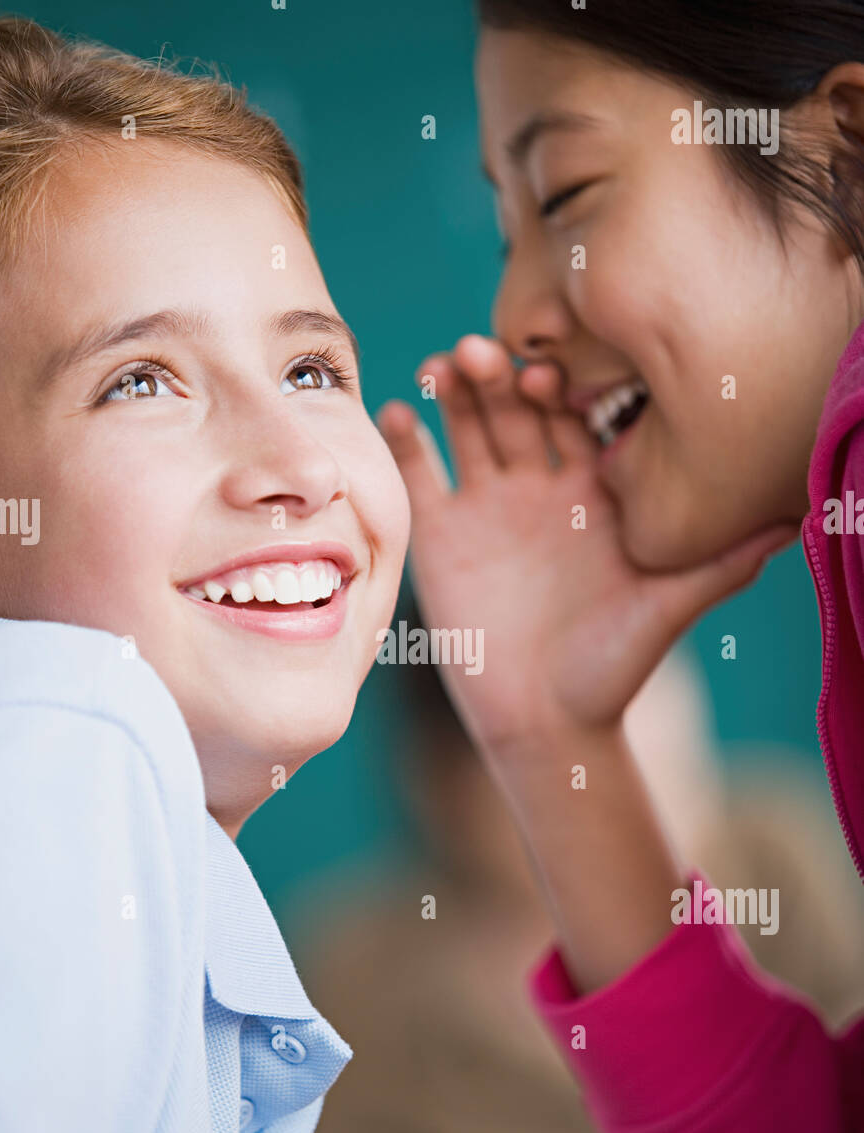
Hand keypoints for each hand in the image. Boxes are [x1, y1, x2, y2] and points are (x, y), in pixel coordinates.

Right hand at [378, 335, 794, 746]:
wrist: (545, 724)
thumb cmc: (613, 669)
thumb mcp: (668, 609)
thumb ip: (721, 563)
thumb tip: (792, 521)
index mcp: (590, 491)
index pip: (571, 417)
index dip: (557, 390)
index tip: (547, 373)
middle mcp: (537, 486)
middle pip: (513, 410)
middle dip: (497, 377)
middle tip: (481, 349)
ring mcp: (485, 505)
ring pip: (464, 428)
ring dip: (452, 392)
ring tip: (439, 366)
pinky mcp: (438, 535)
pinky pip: (419, 476)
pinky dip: (405, 442)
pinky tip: (399, 414)